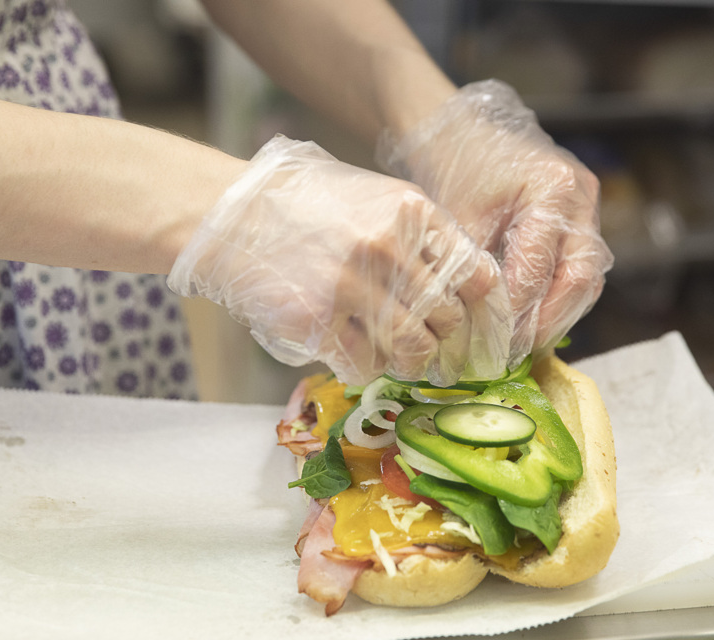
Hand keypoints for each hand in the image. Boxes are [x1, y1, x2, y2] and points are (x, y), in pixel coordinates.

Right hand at [167, 136, 510, 386]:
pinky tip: (355, 353)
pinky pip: (365, 363)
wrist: (232, 215)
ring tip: (401, 357)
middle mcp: (386, 248)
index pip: (473, 271)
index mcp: (409, 212)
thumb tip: (468, 284)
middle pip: (446, 316)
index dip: (481, 307)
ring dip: (411, 360)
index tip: (477, 323)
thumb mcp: (373, 199)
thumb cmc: (306, 206)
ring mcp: (351, 287)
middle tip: (433, 345)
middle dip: (443, 338)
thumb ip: (419, 234)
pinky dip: (367, 367)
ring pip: (413, 348)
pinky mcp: (317, 322)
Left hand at [378, 80, 612, 360]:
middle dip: (548, 323)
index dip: (518, 313)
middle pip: (581, 280)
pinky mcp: (580, 222)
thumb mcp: (459, 216)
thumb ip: (476, 269)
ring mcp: (587, 211)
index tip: (494, 344)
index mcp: (555, 190)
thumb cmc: (455, 164)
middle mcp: (582, 200)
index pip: (540, 269)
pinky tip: (529, 324)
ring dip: (557, 317)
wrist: (460, 130)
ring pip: (586, 281)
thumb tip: (478, 326)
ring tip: (522, 347)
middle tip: (515, 354)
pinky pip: (577, 272)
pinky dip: (555, 300)